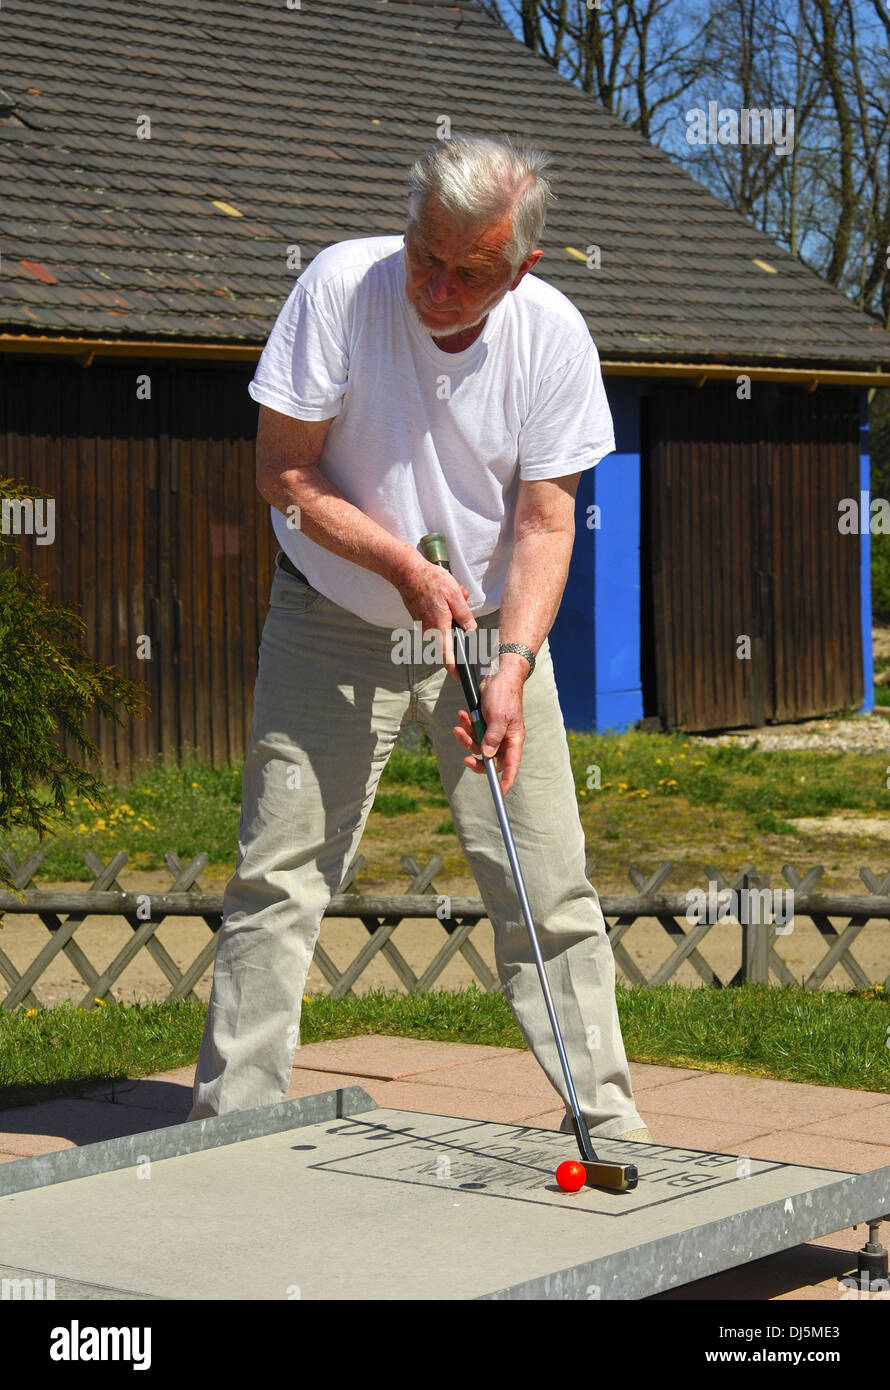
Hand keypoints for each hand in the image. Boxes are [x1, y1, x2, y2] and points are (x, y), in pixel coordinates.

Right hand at [392, 553, 474, 678]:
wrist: (406, 571)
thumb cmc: (431, 581)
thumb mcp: (455, 595)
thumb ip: (465, 615)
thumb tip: (471, 629)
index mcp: (439, 626)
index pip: (447, 654)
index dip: (454, 667)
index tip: (458, 676)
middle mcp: (428, 629)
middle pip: (449, 632)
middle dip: (458, 619)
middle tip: (460, 598)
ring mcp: (422, 623)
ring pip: (444, 622)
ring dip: (451, 609)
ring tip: (449, 591)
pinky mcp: (419, 616)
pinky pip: (436, 615)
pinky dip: (442, 606)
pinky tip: (440, 592)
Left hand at [452, 667, 525, 792]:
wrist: (498, 674)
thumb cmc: (504, 695)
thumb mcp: (498, 717)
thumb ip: (492, 737)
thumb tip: (487, 756)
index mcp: (513, 740)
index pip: (511, 767)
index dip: (506, 781)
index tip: (499, 793)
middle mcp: (504, 739)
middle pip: (489, 760)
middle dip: (475, 759)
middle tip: (465, 759)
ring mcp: (493, 732)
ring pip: (477, 746)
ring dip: (466, 737)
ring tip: (459, 724)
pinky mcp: (484, 724)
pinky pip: (472, 733)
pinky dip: (465, 726)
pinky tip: (462, 716)